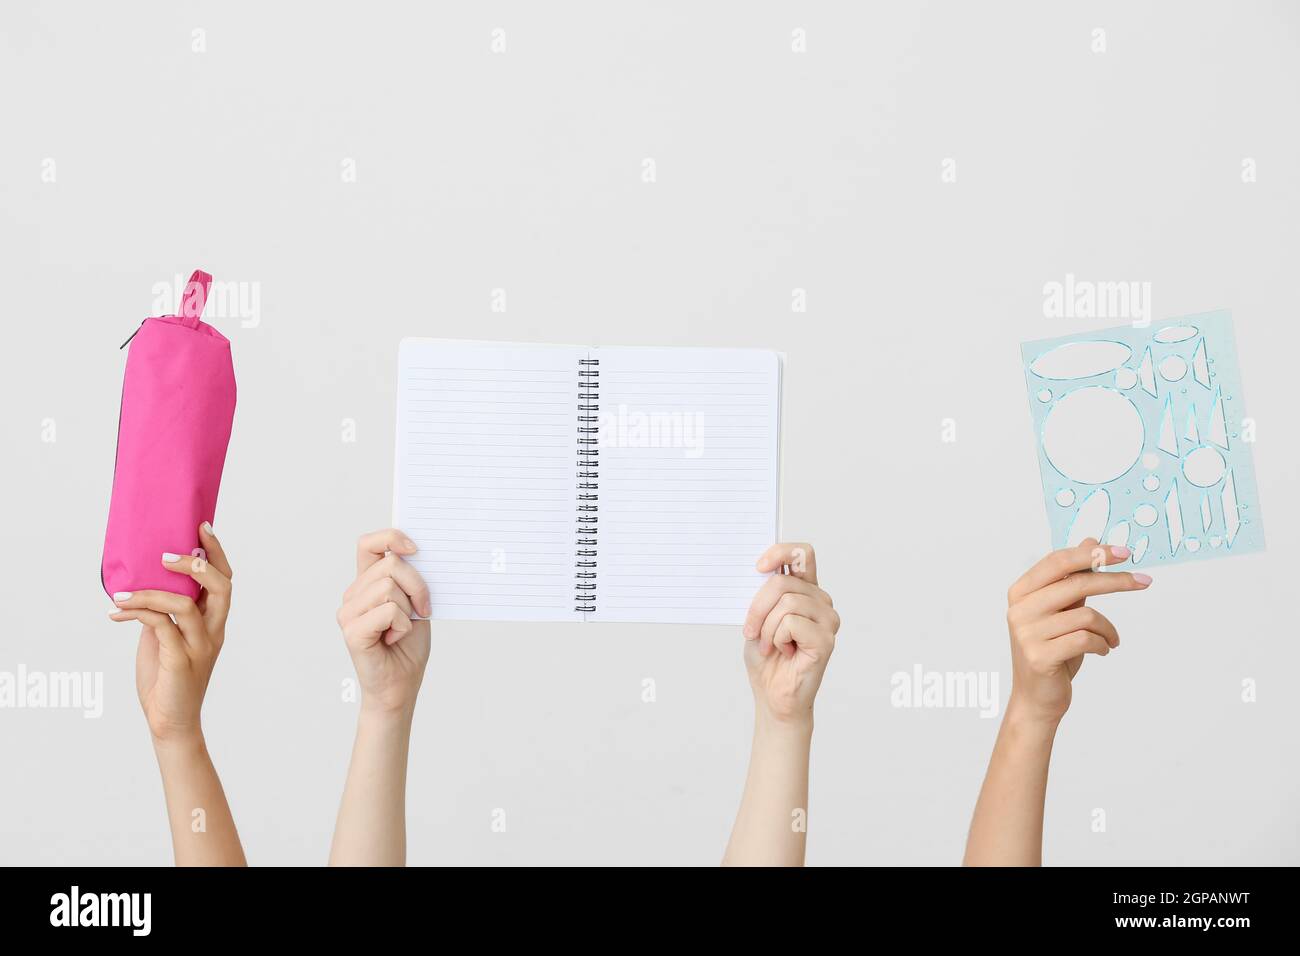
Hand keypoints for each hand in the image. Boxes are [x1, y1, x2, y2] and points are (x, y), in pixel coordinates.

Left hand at [109, 522, 232, 743]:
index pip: (225, 582)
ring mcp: (200, 647)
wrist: (170, 722)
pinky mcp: (181, 662)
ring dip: (151, 592)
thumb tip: (146, 583)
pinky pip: (160, 626)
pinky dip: (137, 613)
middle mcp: (213, 632)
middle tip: (167, 555)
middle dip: (196, 564)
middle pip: (221, 587)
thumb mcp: (166, 638)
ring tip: (123, 592)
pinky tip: (116, 612)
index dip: (216, 553)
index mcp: (214, 623)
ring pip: (185, 605)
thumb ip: (165, 613)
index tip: (201, 528)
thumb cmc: (166, 679)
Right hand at [336, 529, 431, 715]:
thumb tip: (417, 553)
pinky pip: (388, 611)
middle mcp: (353, 594)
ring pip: (390, 587)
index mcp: (367, 583)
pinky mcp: (351, 630)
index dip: (391, 537)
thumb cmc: (408, 646)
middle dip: (418, 585)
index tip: (415, 548)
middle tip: (422, 610)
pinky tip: (394, 639)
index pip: (368, 544)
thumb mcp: (416, 605)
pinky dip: (402, 625)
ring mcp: (348, 612)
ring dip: (409, 610)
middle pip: (390, 564)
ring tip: (402, 628)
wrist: (401, 685)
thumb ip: (410, 580)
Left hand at [741, 543, 839, 724]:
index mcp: (805, 590)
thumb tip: (760, 570)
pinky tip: (783, 652)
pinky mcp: (826, 639)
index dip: (780, 552)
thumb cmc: (766, 658)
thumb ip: (764, 593)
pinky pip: (791, 623)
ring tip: (770, 645)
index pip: (802, 554)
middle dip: (757, 607)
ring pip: (786, 602)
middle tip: (751, 631)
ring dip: (766, 627)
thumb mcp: (757, 618)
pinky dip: (776, 639)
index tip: (759, 567)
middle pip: (783, 582)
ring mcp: (827, 620)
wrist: (773, 695)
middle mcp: (820, 601)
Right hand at [1005, 538, 1149, 724]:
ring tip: (1111, 640)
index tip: (1123, 551)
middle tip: (1143, 581)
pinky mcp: (1040, 656)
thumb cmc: (1051, 651)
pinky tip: (1103, 651)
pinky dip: (1103, 644)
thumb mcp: (1062, 611)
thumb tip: (1090, 541)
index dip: (1092, 553)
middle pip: (1075, 583)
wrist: (1036, 698)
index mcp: (1021, 592)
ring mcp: (1027, 633)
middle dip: (1114, 581)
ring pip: (1086, 615)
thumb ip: (1073, 578)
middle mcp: (1019, 609)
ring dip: (1109, 628)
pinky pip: (1086, 640)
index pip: (1058, 562)